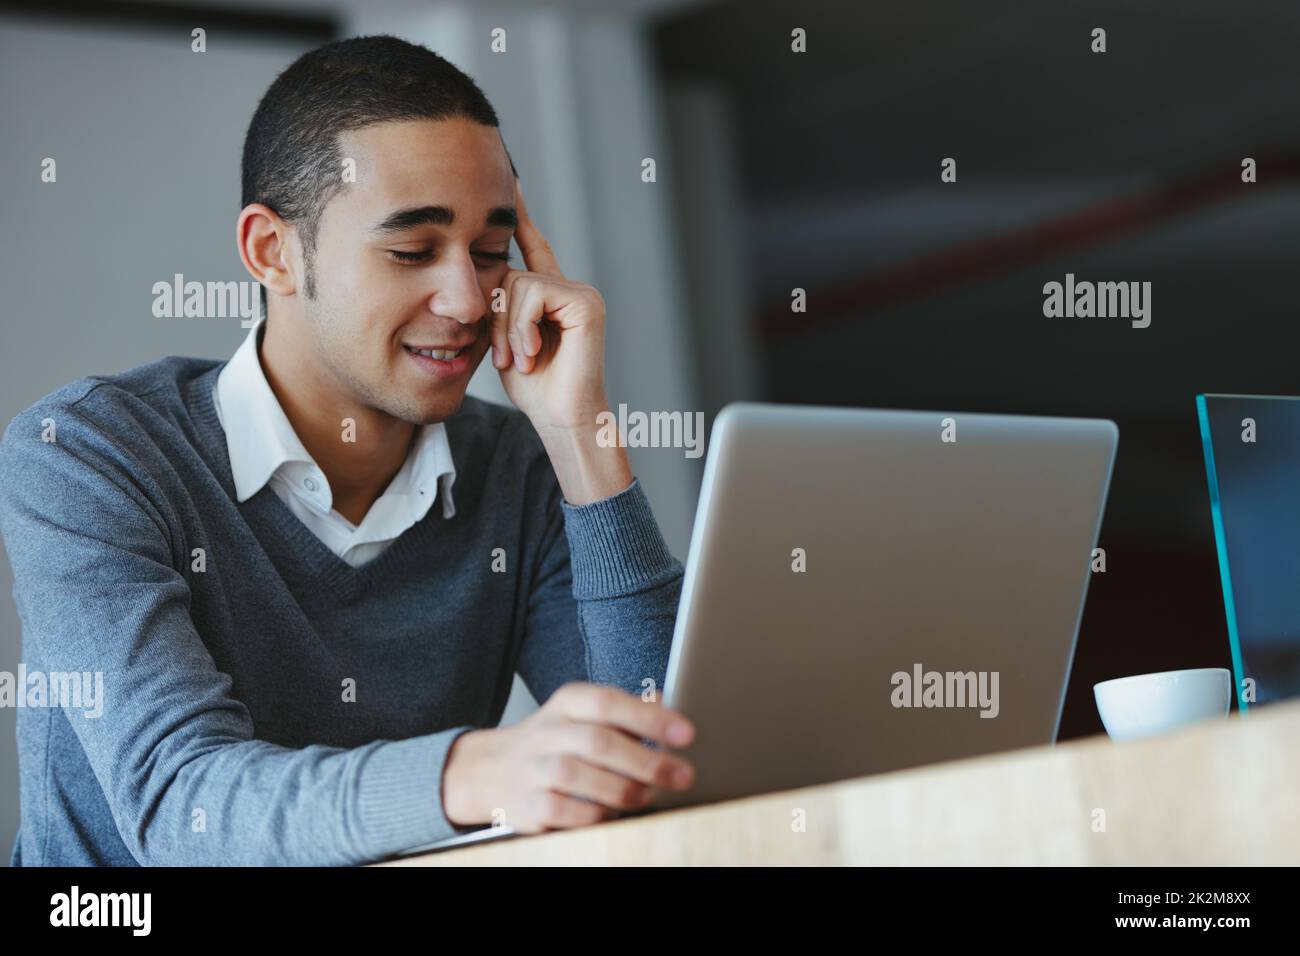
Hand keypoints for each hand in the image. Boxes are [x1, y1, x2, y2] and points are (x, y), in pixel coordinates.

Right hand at [441, 682, 695, 832]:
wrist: (489, 770)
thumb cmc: (555, 740)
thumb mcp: (585, 714)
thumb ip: (627, 711)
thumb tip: (672, 704)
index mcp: (568, 702)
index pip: (609, 703)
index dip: (649, 717)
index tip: (686, 733)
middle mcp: (549, 731)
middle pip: (600, 742)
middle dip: (648, 761)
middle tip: (683, 775)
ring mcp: (534, 769)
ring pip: (582, 777)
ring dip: (624, 789)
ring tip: (650, 796)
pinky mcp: (528, 805)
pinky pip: (567, 812)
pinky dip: (595, 815)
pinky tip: (615, 813)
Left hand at [491, 179, 631, 503]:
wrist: (563, 420)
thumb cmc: (535, 390)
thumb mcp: (503, 341)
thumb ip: (496, 308)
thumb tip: (479, 283)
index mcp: (550, 296)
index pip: (531, 247)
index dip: (519, 217)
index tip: (510, 184)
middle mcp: (569, 288)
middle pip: (509, 274)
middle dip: (495, 318)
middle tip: (502, 357)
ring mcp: (581, 294)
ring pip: (518, 284)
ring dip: (506, 328)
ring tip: (517, 359)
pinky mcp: (586, 303)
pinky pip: (534, 295)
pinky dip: (522, 328)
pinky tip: (530, 354)